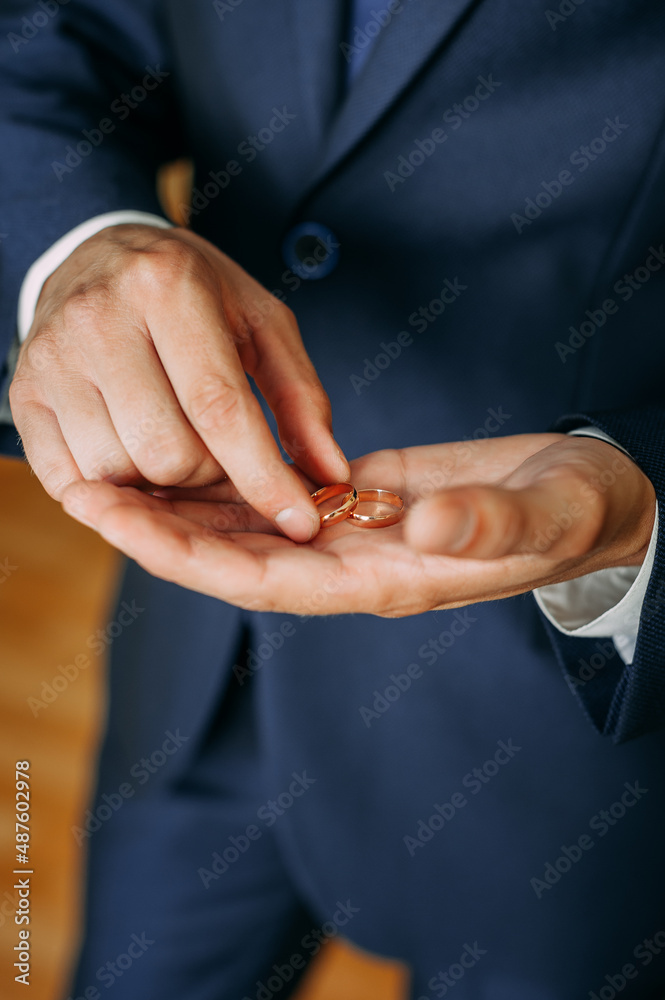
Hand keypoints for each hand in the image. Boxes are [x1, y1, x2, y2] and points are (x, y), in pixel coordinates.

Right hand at [9, 224, 348, 541]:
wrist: (100, 254)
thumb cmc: (194, 293)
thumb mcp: (261, 323)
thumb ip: (301, 398)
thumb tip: (331, 475)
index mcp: (168, 288)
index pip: (219, 408)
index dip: (262, 475)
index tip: (300, 521)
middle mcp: (99, 319)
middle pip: (168, 454)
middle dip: (208, 474)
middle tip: (216, 448)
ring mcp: (52, 358)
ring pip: (120, 475)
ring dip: (161, 481)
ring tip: (173, 440)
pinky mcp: (24, 393)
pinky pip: (73, 481)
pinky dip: (115, 486)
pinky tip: (134, 449)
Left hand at [61, 433, 655, 616]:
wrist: (586, 499)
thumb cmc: (572, 511)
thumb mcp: (546, 514)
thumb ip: (489, 525)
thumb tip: (423, 526)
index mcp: (386, 579)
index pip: (265, 580)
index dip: (187, 558)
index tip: (120, 523)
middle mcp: (354, 565)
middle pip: (234, 559)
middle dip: (158, 532)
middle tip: (83, 490)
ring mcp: (353, 533)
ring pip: (248, 528)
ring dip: (181, 506)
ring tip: (113, 468)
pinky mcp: (361, 498)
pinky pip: (278, 495)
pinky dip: (228, 478)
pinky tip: (187, 450)